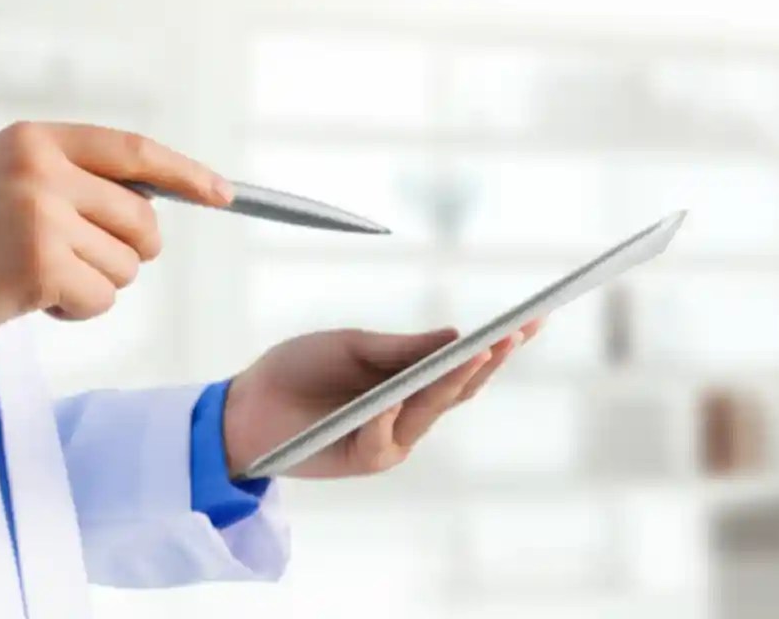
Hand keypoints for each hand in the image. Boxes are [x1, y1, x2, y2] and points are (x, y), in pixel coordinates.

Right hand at [0, 122, 230, 352]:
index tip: (222, 194)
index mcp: (35, 138)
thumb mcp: (2, 179)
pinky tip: (27, 301)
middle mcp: (43, 168)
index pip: (134, 150)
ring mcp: (42, 215)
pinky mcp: (41, 266)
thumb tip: (153, 204)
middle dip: (127, 252)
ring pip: (127, 266)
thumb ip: (71, 179)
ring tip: (31, 277)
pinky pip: (102, 299)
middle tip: (73, 262)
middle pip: (144, 220)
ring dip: (93, 284)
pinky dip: (75, 310)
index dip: (186, 174)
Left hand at [222, 320, 543, 477]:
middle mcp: (409, 413)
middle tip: (518, 332)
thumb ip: (400, 348)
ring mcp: (391, 439)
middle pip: (460, 389)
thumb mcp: (351, 345)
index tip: (531, 319)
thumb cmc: (298, 369)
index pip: (462, 363)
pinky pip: (386, 438)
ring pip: (432, 411)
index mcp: (408, 380)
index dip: (498, 344)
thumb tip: (456, 336)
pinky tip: (395, 399)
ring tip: (479, 350)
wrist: (247, 405)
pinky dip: (390, 417)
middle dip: (491, 359)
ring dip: (454, 381)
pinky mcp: (364, 459)